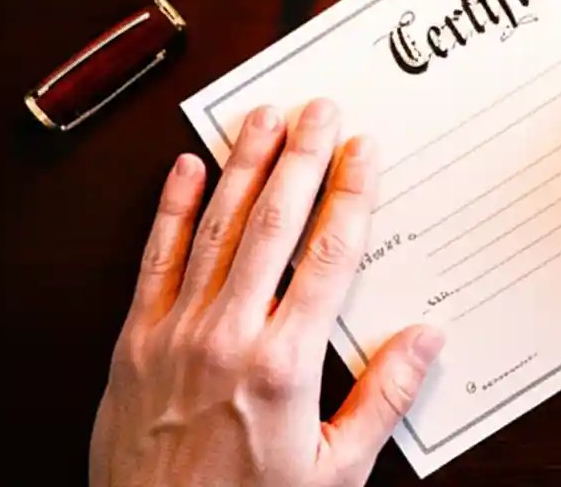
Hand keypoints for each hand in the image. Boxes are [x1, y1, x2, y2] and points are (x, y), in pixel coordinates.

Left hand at [90, 100, 444, 486]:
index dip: (351, 194)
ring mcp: (176, 332)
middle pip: (273, 223)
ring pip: (216, 227)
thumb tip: (426, 340)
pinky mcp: (134, 342)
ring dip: (243, 165)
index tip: (364, 152)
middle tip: (320, 109)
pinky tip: (185, 169)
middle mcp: (230, 334)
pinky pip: (155, 259)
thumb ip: (382, 399)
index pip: (329, 255)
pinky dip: (171, 210)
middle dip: (302, 157)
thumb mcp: (334, 473)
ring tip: (264, 118)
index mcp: (285, 363)